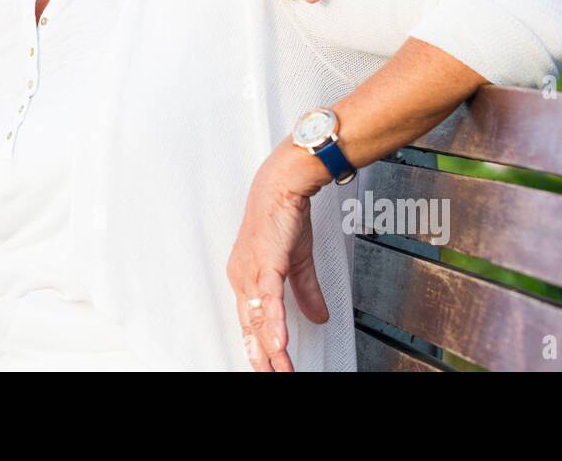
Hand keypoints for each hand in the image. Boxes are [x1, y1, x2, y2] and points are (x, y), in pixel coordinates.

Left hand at [226, 140, 331, 371]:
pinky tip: (278, 343)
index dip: (259, 346)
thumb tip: (317, 316)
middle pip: (251, 326)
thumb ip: (306, 292)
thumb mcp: (298, 263)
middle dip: (262, 356)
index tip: (267, 367)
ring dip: (270, 348)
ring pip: (258, 319)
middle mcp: (243, 277)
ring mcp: (250, 271)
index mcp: (248, 278)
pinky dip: (274, 323)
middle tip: (272, 376)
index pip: (252, 321)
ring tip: (279, 369)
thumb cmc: (283, 217)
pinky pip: (268, 300)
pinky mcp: (264, 264)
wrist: (283, 186)